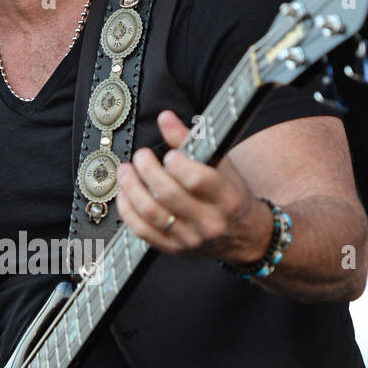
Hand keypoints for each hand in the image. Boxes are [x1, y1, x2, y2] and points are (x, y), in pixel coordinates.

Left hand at [114, 109, 272, 261]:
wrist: (243, 235)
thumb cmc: (231, 196)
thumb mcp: (222, 166)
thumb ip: (192, 141)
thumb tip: (166, 119)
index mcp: (227, 198)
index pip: (198, 180)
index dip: (178, 165)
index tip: (169, 155)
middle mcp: (209, 221)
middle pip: (169, 195)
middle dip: (148, 171)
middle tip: (141, 157)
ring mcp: (190, 238)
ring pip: (152, 213)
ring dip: (132, 188)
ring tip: (126, 171)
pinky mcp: (173, 249)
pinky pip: (142, 231)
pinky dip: (128, 211)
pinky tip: (124, 195)